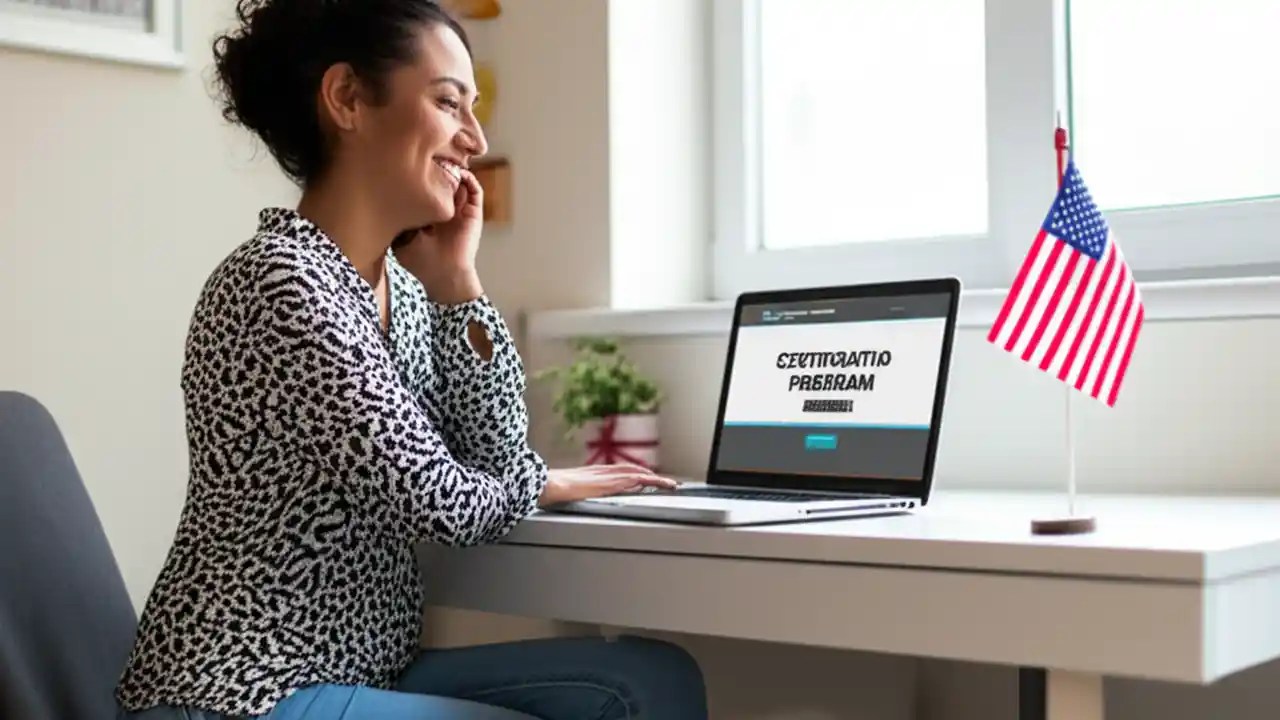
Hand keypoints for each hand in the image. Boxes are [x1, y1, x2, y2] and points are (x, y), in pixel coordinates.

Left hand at [395, 169, 484, 303]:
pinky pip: (475, 190)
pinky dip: (469, 179)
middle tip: (426, 158)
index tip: (408, 164)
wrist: (444, 275)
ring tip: (444, 162)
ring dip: (453, 171)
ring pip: (459, 182)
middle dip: (436, 169)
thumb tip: (385, 195)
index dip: (418, 176)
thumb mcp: (399, 239)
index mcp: (426, 214)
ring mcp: (459, 210)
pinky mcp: (473, 213)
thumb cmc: (421, 262)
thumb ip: (396, 219)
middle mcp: (443, 209)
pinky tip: (460, 175)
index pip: (424, 188)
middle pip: (442, 181)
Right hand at [537, 464, 679, 507]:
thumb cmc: (555, 488)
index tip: (647, 479)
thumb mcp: (570, 490)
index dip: (636, 474)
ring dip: (655, 478)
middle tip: (666, 482)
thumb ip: (577, 491)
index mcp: (596, 472)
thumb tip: (576, 495)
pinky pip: (636, 478)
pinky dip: (650, 480)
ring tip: (670, 484)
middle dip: (650, 476)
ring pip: (638, 473)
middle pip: (633, 470)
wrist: (552, 484)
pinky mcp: (612, 481)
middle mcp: (605, 470)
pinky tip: (660, 483)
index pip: (622, 471)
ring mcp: (609, 475)